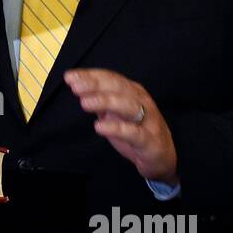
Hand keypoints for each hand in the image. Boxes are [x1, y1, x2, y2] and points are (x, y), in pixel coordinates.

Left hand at [65, 68, 178, 182]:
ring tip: (85, 103)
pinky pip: (133, 133)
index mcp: (132, 92)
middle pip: (118, 88)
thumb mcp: (115, 113)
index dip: (91, 76)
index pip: (111, 78)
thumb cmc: (136, 130)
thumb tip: (77, 86)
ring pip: (128, 106)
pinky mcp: (149, 140)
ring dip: (105, 102)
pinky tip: (100, 127)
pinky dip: (116, 128)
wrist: (162, 156)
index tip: (70, 77)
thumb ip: (99, 100)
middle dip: (96, 85)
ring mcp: (147, 120)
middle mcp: (141, 102)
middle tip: (75, 86)